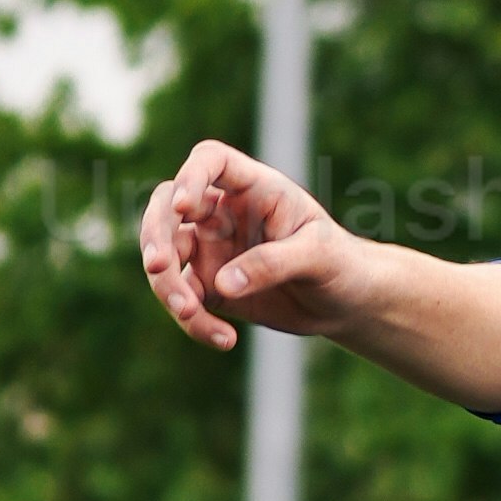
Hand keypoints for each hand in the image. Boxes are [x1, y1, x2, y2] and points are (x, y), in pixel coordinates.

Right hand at [139, 138, 366, 350]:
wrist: (345, 303)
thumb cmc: (341, 263)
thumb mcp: (319, 256)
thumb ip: (273, 263)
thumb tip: (222, 284)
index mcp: (254, 189)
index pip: (211, 161)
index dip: (190, 176)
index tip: (184, 206)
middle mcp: (224, 214)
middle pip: (167, 206)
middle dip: (155, 234)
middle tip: (157, 266)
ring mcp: (211, 250)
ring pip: (165, 256)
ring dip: (166, 285)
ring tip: (190, 312)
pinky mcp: (209, 287)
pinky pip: (184, 300)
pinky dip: (193, 322)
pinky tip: (225, 339)